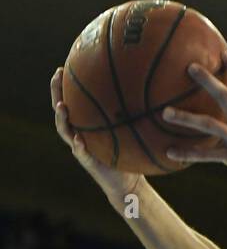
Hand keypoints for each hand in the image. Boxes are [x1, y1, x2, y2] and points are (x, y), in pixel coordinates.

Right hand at [51, 67, 142, 207]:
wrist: (127, 181)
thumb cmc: (129, 152)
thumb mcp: (129, 130)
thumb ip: (130, 113)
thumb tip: (147, 89)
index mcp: (85, 124)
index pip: (70, 101)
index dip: (63, 86)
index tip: (62, 67)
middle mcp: (79, 133)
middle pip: (61, 111)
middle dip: (56, 93)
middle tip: (57, 76)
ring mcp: (80, 148)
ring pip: (65, 131)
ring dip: (62, 118)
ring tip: (62, 106)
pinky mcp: (89, 163)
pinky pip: (81, 153)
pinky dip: (79, 146)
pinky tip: (80, 139)